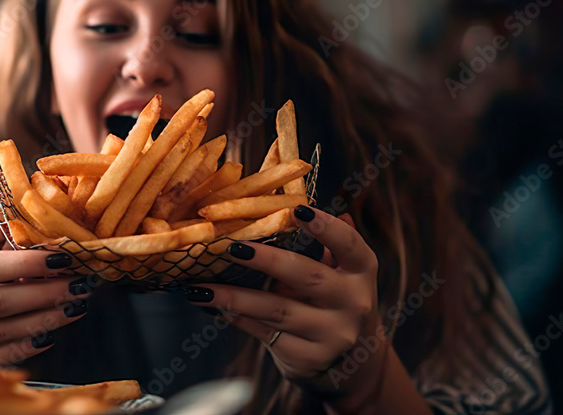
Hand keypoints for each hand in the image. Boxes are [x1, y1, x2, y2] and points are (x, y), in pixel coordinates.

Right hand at [0, 214, 90, 366]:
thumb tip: (31, 201)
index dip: (29, 263)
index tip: (65, 257)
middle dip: (45, 293)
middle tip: (80, 285)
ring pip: (5, 331)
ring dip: (47, 318)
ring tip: (77, 304)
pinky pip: (2, 355)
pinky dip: (30, 344)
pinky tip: (53, 332)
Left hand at [186, 206, 387, 410]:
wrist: (352, 363)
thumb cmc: (335, 301)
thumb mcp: (341, 271)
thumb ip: (327, 240)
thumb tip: (301, 199)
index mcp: (362, 273)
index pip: (349, 245)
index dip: (325, 227)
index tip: (296, 209)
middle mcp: (353, 304)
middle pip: (306, 277)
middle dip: (266, 261)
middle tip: (232, 247)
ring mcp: (332, 335)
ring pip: (276, 310)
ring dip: (234, 297)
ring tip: (200, 286)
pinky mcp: (308, 357)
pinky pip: (263, 332)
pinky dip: (234, 317)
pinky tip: (210, 304)